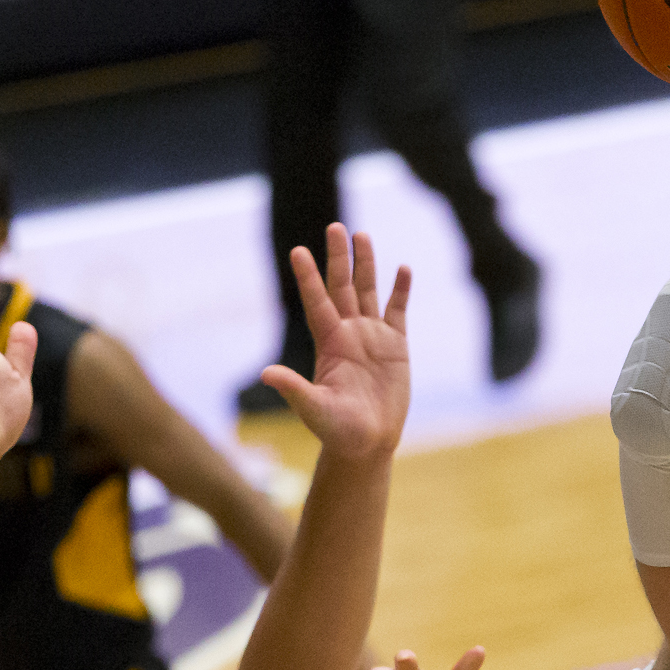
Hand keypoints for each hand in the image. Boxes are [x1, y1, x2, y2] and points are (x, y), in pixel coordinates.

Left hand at [261, 226, 411, 460]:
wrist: (367, 442)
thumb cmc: (337, 429)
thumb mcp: (313, 408)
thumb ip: (294, 388)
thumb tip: (266, 374)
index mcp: (329, 343)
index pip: (317, 302)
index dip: (308, 277)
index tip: (297, 251)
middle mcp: (348, 333)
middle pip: (342, 286)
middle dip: (338, 258)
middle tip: (335, 226)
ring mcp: (372, 337)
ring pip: (368, 291)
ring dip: (366, 264)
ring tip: (361, 235)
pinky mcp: (396, 346)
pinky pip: (397, 311)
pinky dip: (400, 290)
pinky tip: (403, 268)